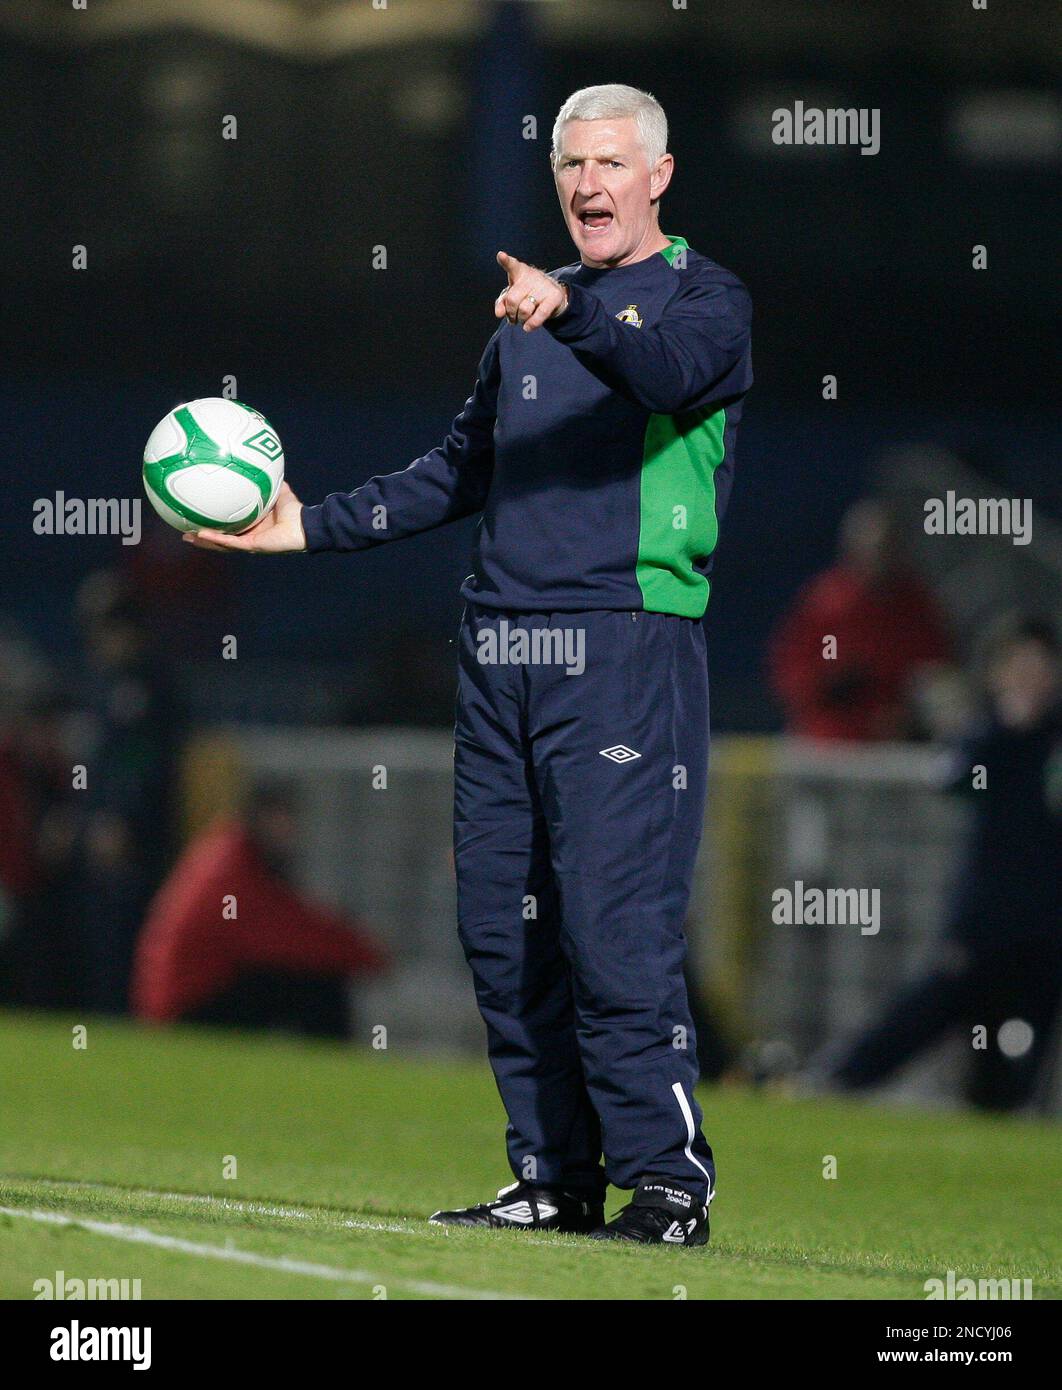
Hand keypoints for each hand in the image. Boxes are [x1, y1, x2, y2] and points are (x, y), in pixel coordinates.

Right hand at [182, 480, 306, 552]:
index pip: (229, 526)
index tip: (199, 515)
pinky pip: (230, 542)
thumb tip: (263, 464)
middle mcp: (249, 536)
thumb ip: (271, 481)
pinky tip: (200, 534)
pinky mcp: (252, 545)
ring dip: (204, 542)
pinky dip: (215, 539)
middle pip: (220, 538)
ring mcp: (249, 542)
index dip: (214, 523)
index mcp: (253, 526)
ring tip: (186, 536)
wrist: (304, 525)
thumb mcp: (279, 491)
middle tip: (185, 529)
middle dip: (203, 535)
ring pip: (221, 544)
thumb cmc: (295, 511)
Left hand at [494, 251, 567, 331]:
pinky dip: (532, 324)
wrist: (553, 295)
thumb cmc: (528, 294)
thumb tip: (499, 314)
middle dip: (510, 313)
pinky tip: (527, 328)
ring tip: (522, 320)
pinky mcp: (554, 297)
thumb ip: (502, 303)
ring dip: (521, 320)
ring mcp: (544, 286)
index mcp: (519, 272)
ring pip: (524, 310)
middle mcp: (532, 276)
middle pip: (512, 300)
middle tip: (513, 317)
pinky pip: (540, 314)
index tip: (501, 256)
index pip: (512, 265)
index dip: (506, 261)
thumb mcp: (513, 296)